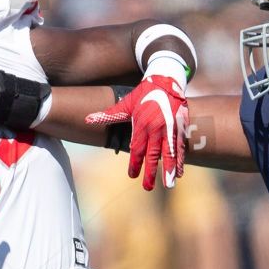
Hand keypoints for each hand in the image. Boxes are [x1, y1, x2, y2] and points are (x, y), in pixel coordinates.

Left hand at [84, 73, 187, 189]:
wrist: (166, 80)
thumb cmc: (143, 93)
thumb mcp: (125, 103)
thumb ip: (108, 115)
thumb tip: (87, 119)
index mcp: (141, 124)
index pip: (137, 148)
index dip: (134, 163)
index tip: (132, 175)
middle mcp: (156, 127)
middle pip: (153, 154)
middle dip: (151, 172)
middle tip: (147, 188)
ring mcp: (170, 128)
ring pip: (169, 152)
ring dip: (169, 169)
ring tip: (170, 185)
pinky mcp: (180, 127)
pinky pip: (180, 147)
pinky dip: (180, 160)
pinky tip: (179, 173)